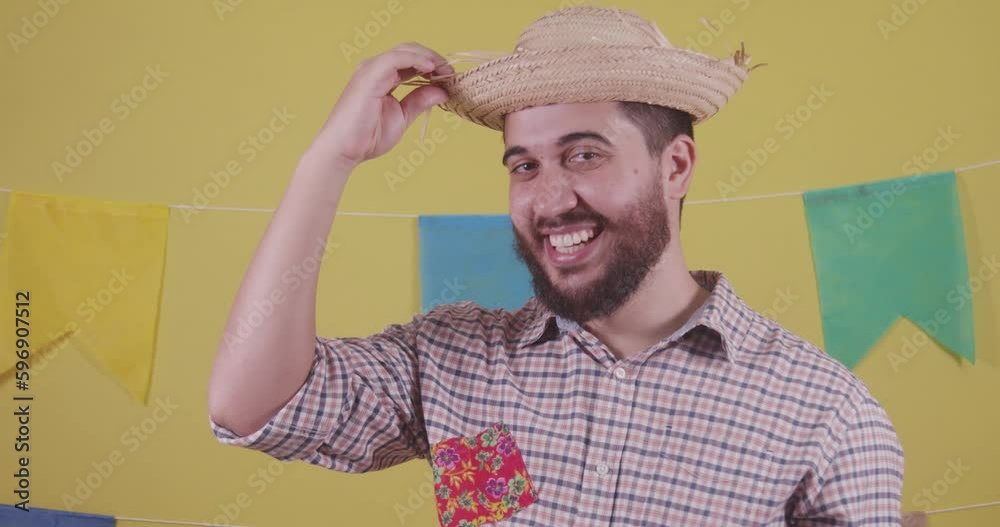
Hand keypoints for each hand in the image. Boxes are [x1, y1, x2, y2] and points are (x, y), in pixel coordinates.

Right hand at [310, 42, 453, 168]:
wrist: (343, 150)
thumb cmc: (366, 137)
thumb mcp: (402, 117)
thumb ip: (419, 101)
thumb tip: (442, 91)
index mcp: (381, 76)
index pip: (410, 60)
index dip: (433, 64)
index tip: (450, 77)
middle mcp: (374, 68)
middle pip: (409, 50)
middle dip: (434, 58)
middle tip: (451, 73)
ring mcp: (370, 70)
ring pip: (405, 51)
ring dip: (429, 57)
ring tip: (445, 71)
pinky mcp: (369, 76)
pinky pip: (396, 59)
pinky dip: (416, 60)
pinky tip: (431, 68)